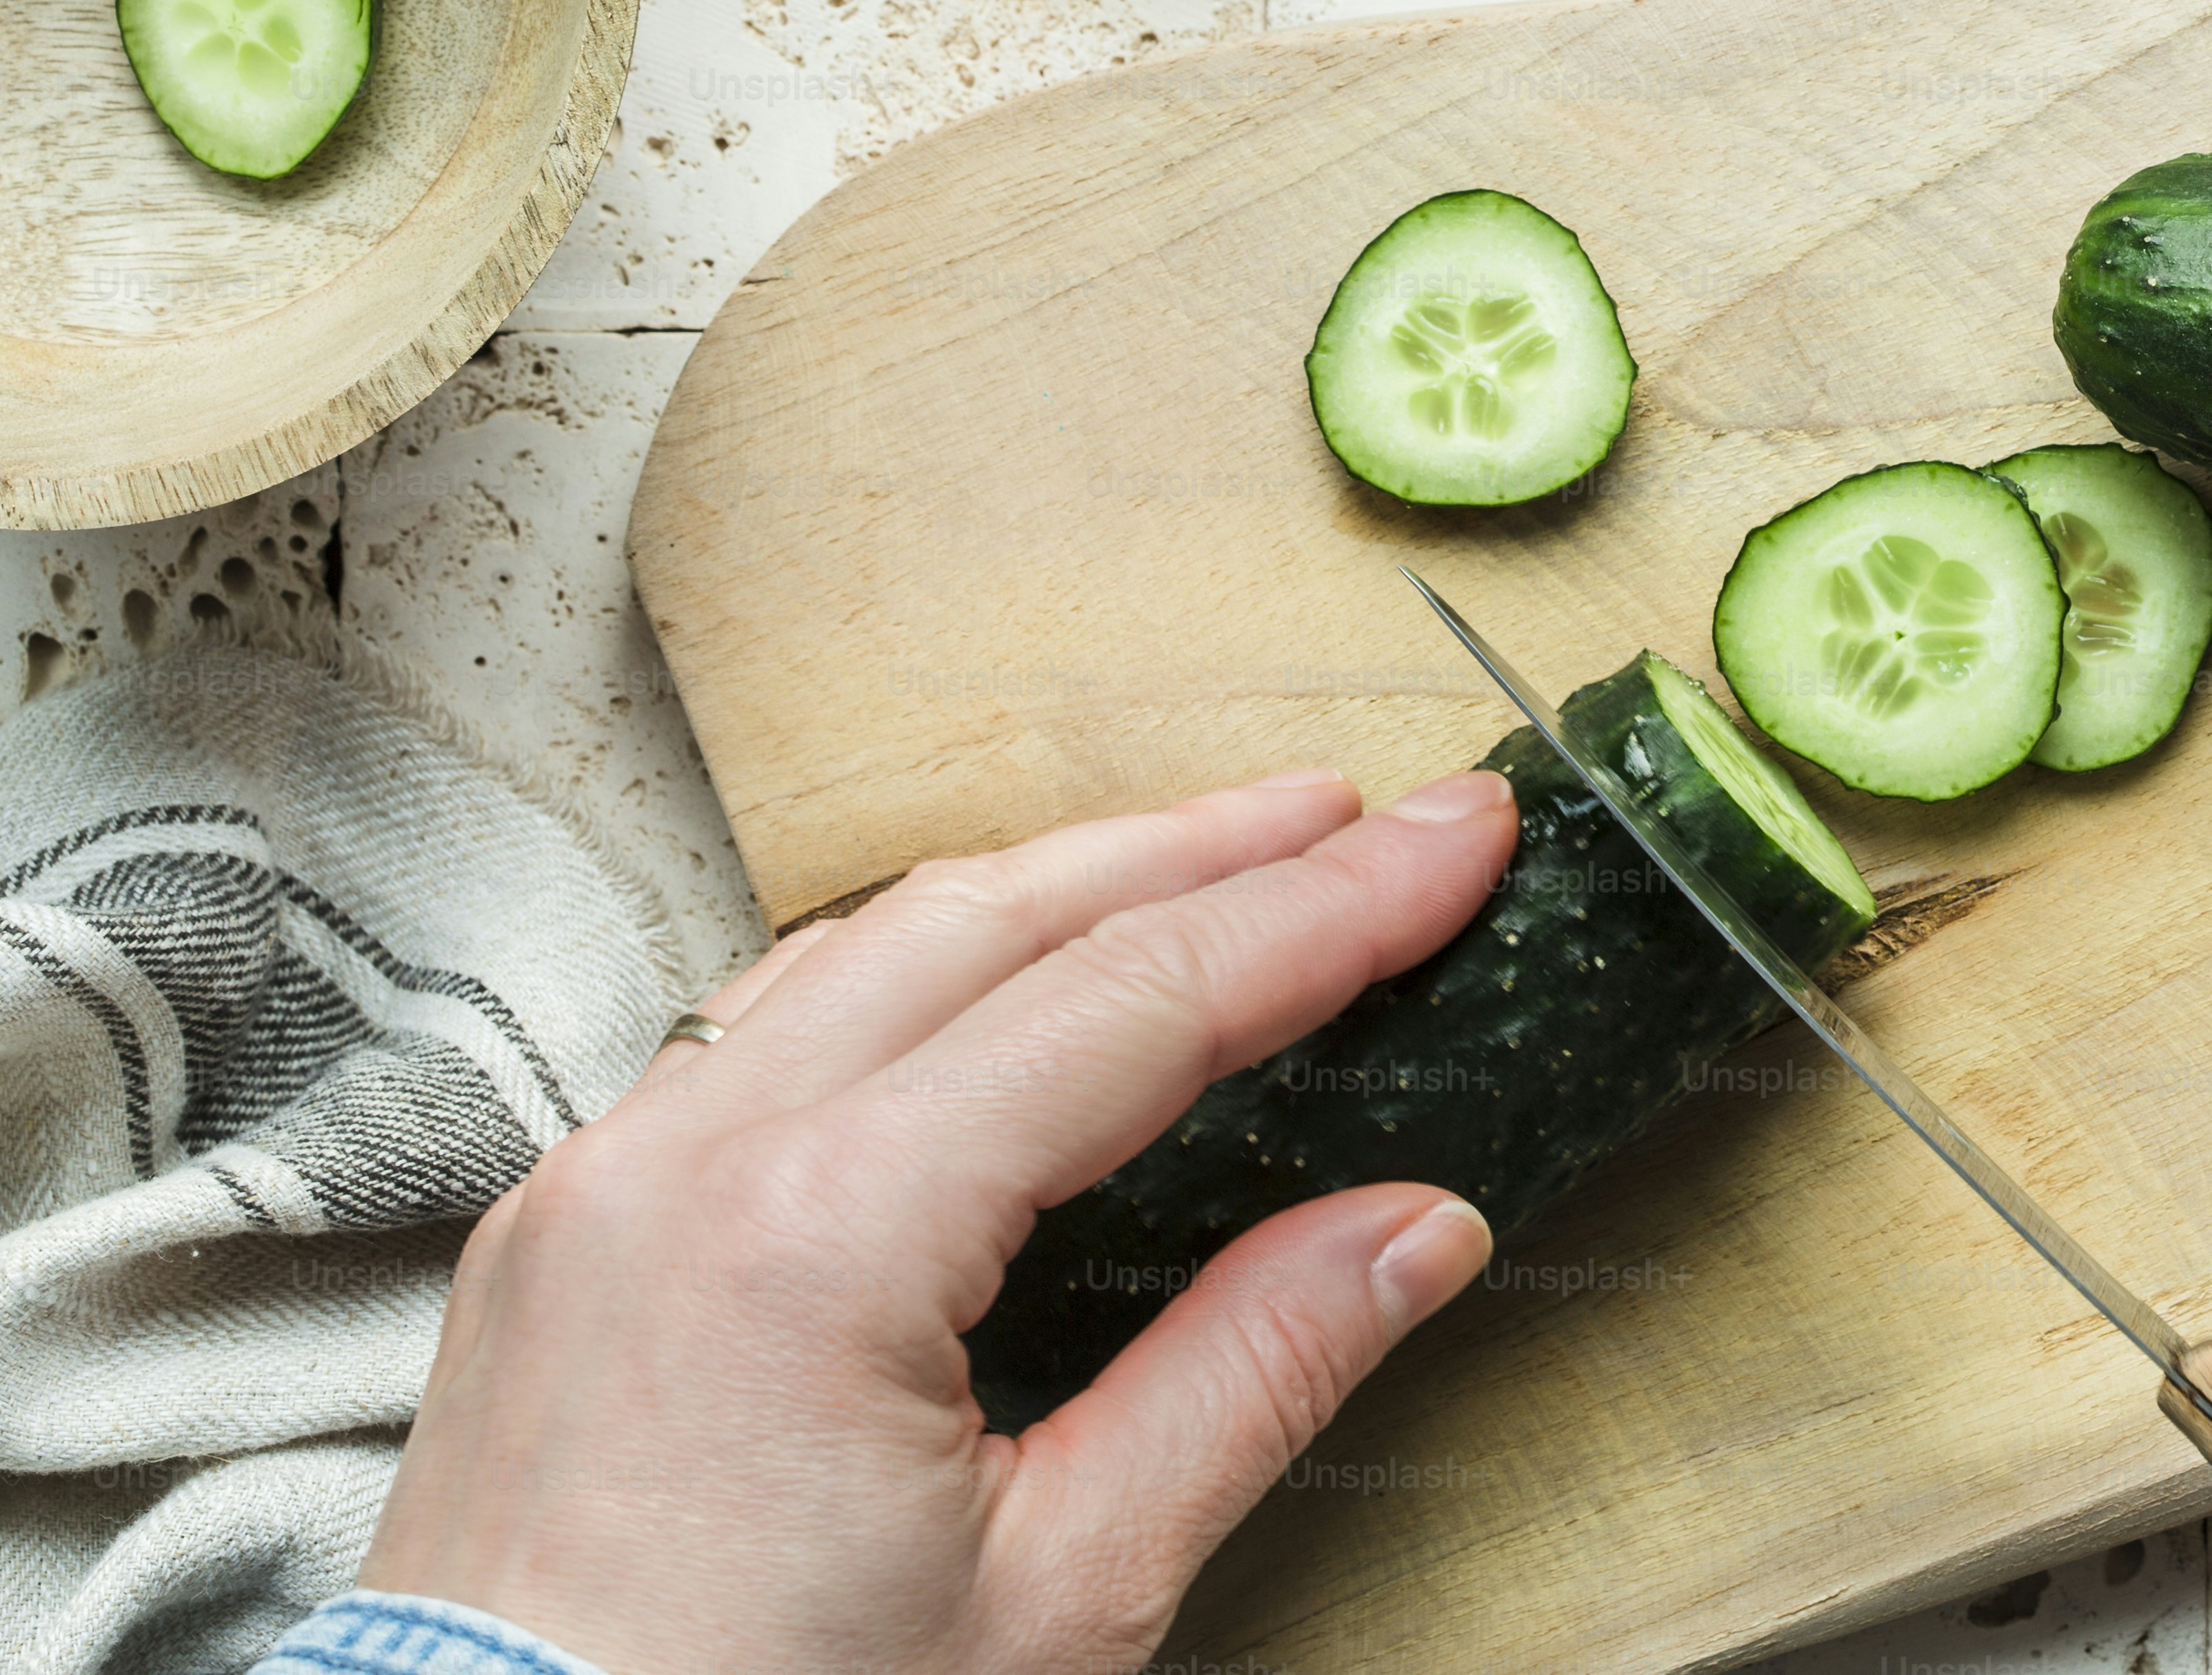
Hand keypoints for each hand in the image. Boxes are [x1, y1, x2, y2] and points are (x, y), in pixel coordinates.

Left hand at [362, 763, 1522, 1674]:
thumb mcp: (1059, 1598)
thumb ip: (1247, 1378)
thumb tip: (1417, 1229)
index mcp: (823, 1235)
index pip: (1135, 1000)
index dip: (1322, 909)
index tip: (1452, 838)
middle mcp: (687, 1161)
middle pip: (995, 917)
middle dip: (1201, 849)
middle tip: (1361, 817)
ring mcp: (599, 1187)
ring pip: (860, 947)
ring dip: (1054, 890)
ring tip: (1207, 865)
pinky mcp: (557, 1238)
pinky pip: (753, 1031)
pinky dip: (908, 973)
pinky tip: (992, 985)